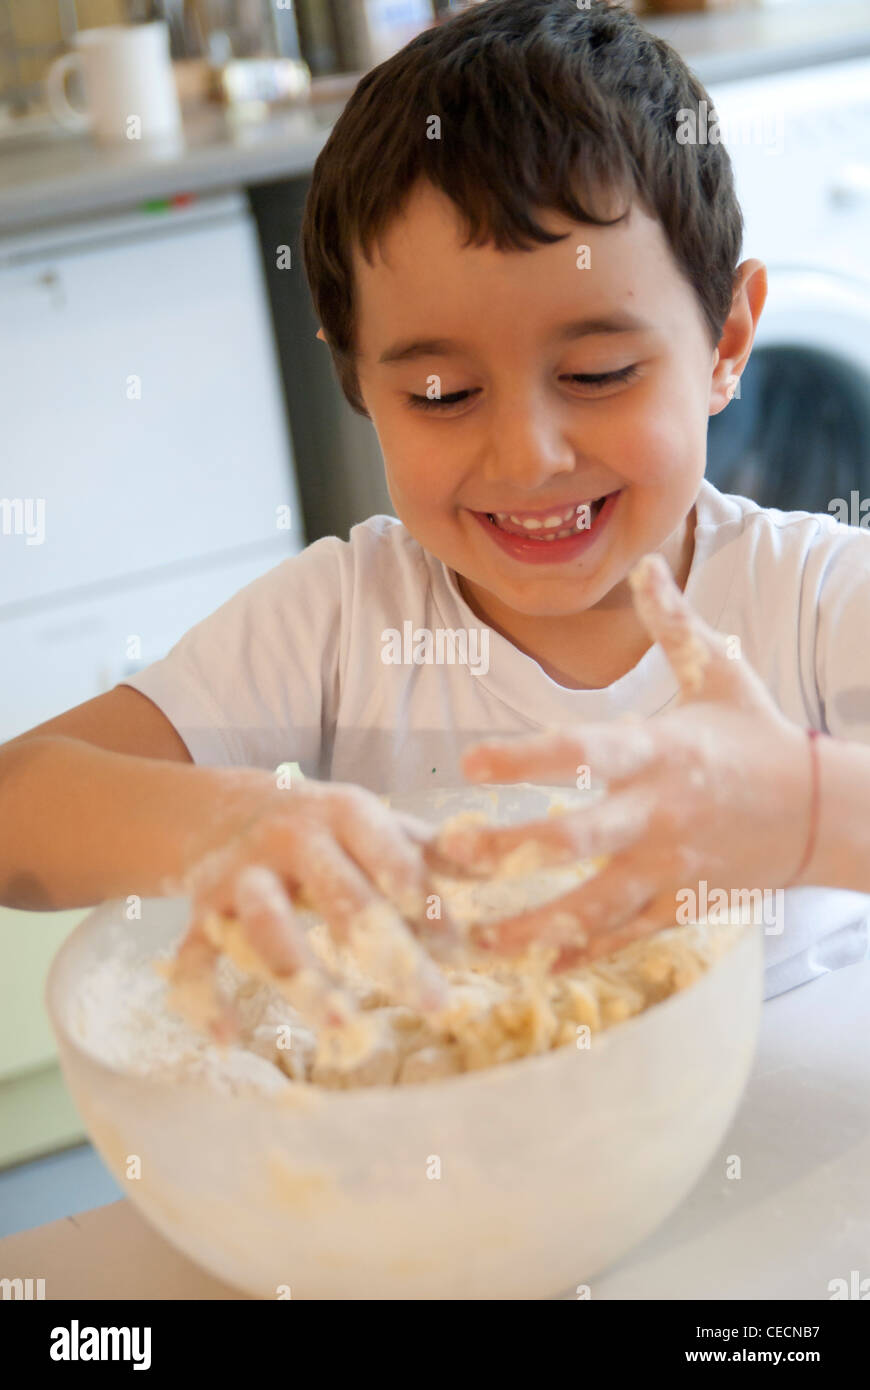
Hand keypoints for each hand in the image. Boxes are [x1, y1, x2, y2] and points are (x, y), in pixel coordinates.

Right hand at [168, 780, 464, 1038]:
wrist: (224, 808)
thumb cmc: (326, 829)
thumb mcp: (378, 826)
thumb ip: (435, 853)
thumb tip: (511, 866)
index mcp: (344, 813)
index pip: (391, 853)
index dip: (423, 899)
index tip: (459, 948)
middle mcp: (290, 838)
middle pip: (339, 896)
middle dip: (388, 951)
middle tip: (435, 1004)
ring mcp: (241, 875)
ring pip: (266, 925)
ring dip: (302, 975)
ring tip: (343, 1026)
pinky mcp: (201, 911)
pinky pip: (194, 955)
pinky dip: (203, 997)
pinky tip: (229, 1041)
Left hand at [438, 552, 812, 968]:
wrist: (822, 813)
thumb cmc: (760, 736)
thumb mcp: (721, 674)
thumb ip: (674, 625)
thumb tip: (645, 564)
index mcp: (662, 751)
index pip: (587, 752)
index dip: (527, 759)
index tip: (470, 762)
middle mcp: (660, 814)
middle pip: (576, 840)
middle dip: (510, 850)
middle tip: (449, 856)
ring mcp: (669, 868)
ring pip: (591, 906)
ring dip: (529, 925)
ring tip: (474, 938)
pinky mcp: (679, 905)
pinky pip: (624, 935)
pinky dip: (580, 952)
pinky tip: (535, 965)